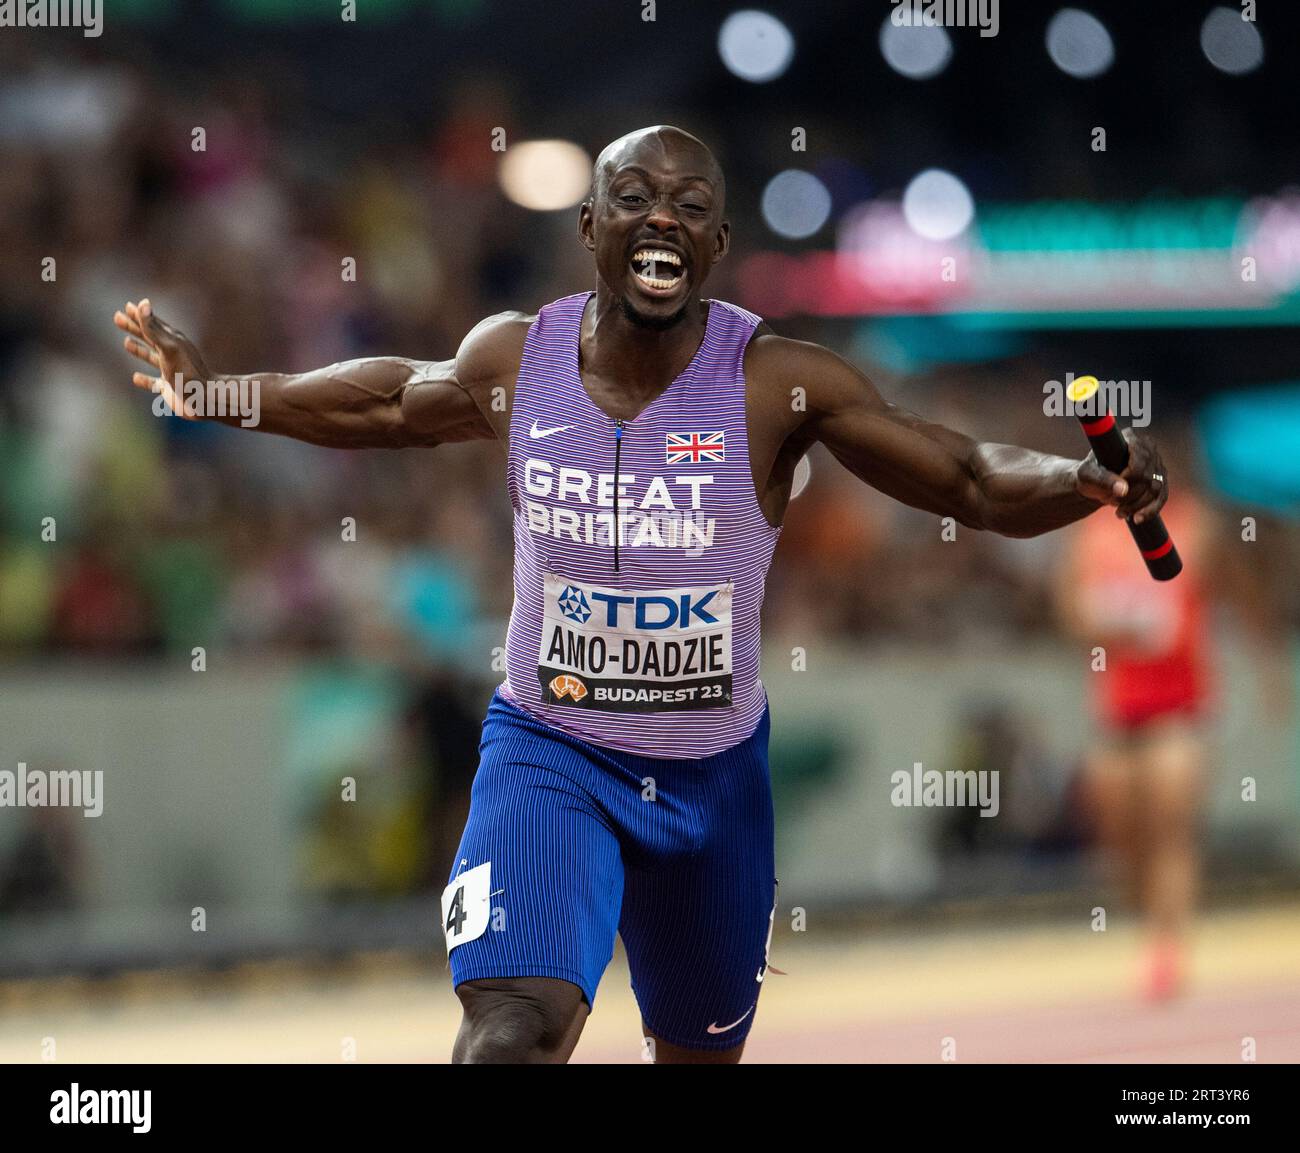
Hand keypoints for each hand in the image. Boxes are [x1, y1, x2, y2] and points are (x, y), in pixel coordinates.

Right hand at [113, 299, 211, 419]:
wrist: (204, 400)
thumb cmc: (187, 373)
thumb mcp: (168, 347)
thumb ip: (153, 328)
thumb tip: (143, 302)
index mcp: (172, 342)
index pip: (152, 324)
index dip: (139, 315)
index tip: (127, 306)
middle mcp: (172, 354)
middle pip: (149, 337)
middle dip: (134, 327)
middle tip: (117, 318)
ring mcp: (170, 371)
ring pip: (151, 357)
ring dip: (138, 349)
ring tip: (126, 342)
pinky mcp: (170, 388)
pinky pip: (154, 382)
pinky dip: (144, 379)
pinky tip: (135, 378)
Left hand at [1074, 429, 1168, 523]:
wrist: (1094, 483)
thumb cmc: (1088, 474)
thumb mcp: (1087, 475)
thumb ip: (1102, 479)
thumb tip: (1123, 490)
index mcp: (1131, 438)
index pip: (1139, 460)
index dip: (1128, 478)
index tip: (1112, 490)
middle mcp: (1148, 448)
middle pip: (1148, 477)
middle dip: (1130, 495)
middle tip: (1111, 503)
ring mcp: (1157, 464)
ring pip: (1156, 489)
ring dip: (1137, 505)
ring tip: (1119, 513)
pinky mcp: (1160, 480)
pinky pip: (1162, 497)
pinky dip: (1150, 510)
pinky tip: (1137, 519)